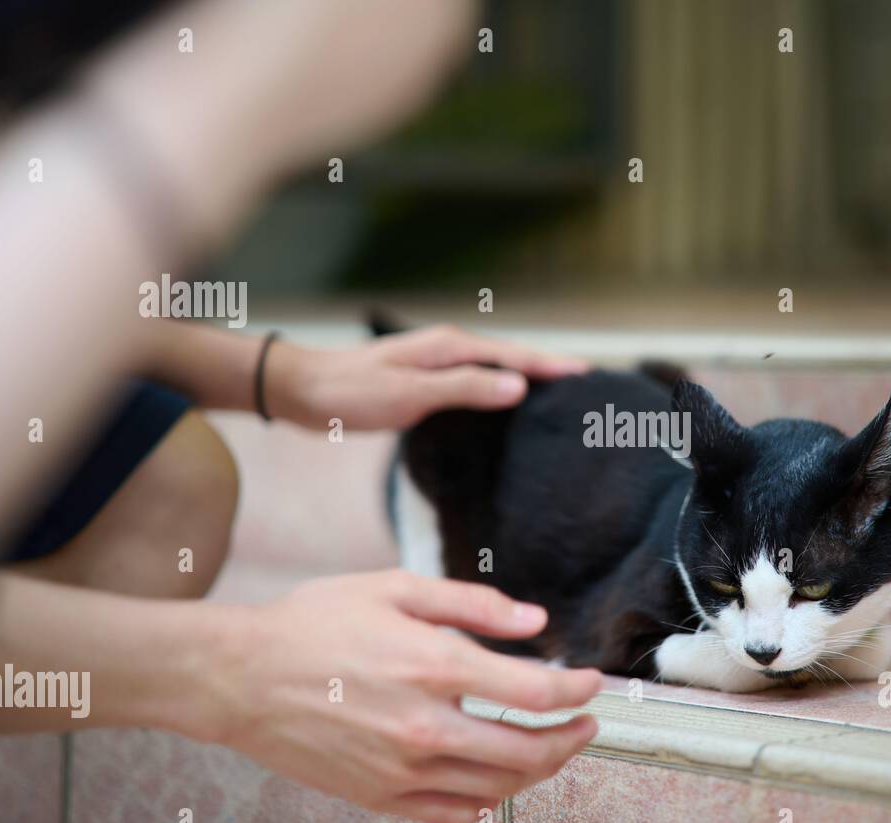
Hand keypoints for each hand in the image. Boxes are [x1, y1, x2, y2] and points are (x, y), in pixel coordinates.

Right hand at [207, 571, 601, 822]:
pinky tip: (497, 787)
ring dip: (539, 772)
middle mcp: (424, 726)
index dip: (577, 689)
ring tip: (553, 751)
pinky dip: (487, 806)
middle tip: (587, 725)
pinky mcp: (379, 795)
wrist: (240, 677)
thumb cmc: (313, 625)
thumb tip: (535, 622)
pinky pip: (451, 816)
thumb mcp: (395, 588)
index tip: (591, 682)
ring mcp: (402, 769)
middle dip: (572, 739)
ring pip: (497, 788)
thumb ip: (473, 605)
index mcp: (433, 667)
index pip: (535, 692)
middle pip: (527, 751)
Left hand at [266, 324, 587, 429]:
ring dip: (524, 379)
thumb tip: (519, 387)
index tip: (586, 374)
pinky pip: (475, 383)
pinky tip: (505, 407)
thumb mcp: (411, 394)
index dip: (550, 366)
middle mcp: (450, 349)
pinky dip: (497, 391)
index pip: (514, 356)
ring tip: (557, 396)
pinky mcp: (427, 380)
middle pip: (510, 358)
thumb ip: (465, 389)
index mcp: (452, 347)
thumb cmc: (353, 392)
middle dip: (546, 369)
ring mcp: (438, 363)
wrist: (304, 390)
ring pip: (493, 370)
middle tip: (583, 385)